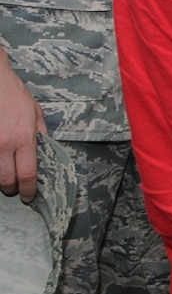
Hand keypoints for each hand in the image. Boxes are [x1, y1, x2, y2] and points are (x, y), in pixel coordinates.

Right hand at [0, 60, 45, 202]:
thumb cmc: (15, 96)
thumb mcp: (36, 114)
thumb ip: (40, 135)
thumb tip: (44, 153)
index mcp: (24, 139)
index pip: (27, 174)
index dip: (28, 190)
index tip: (29, 197)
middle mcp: (5, 144)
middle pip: (6, 180)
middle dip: (11, 189)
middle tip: (14, 190)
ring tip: (4, 179)